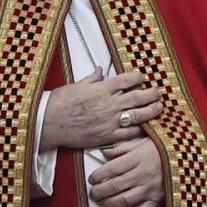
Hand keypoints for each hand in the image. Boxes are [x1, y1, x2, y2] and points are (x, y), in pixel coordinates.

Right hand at [40, 69, 161, 151]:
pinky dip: (138, 131)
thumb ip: (91, 79)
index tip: (143, 77)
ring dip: (151, 111)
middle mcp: (107, 104)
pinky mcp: (105, 136)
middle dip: (151, 94)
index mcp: (100, 89)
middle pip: (137, 97)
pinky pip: (127, 134)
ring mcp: (108, 121)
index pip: (125, 80)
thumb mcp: (75, 85)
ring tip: (159, 107)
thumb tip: (100, 70)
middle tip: (158, 92)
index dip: (138, 78)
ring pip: (137, 115)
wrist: (47, 123)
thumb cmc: (58, 104)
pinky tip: (146, 128)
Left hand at [87, 137, 163, 206]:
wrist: (193, 158)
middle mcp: (143, 174)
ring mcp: (151, 189)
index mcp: (139, 158)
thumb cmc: (168, 147)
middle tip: (92, 192)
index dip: (98, 175)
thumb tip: (104, 154)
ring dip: (108, 203)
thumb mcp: (145, 141)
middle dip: (99, 191)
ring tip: (101, 202)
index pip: (112, 169)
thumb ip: (123, 147)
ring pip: (123, 200)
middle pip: (114, 185)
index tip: (92, 178)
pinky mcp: (158, 201)